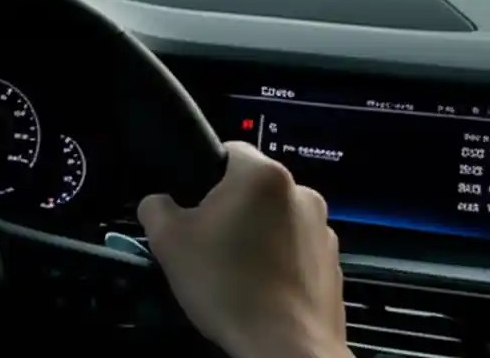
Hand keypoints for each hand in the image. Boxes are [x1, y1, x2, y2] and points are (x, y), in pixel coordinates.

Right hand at [138, 142, 349, 357]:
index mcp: (264, 175)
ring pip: (276, 219)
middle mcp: (303, 192)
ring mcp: (325, 229)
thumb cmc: (225, 284)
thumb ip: (155, 206)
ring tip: (235, 272)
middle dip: (230, 209)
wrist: (285, 346)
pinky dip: (279, 261)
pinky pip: (296, 250)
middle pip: (253, 188)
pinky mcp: (334, 263)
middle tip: (206, 244)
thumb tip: (160, 201)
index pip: (227, 150)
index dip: (202, 176)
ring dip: (257, 234)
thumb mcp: (168, 240)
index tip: (190, 209)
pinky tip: (261, 289)